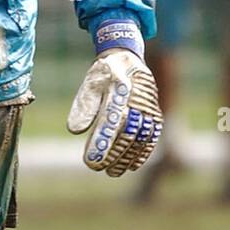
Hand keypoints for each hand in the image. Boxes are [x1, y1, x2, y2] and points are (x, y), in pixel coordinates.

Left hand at [67, 48, 162, 176]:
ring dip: (127, 158)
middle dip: (112, 155)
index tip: (90, 161)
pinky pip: (152, 135)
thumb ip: (84, 107)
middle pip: (125, 134)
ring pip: (139, 138)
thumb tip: (74, 131)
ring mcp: (148, 106)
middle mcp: (136, 98)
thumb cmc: (103, 74)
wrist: (128, 57)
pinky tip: (133, 166)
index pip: (109, 122)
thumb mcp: (90, 84)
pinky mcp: (155, 112)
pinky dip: (143, 152)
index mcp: (117, 89)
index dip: (100, 144)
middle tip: (98, 169)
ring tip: (113, 172)